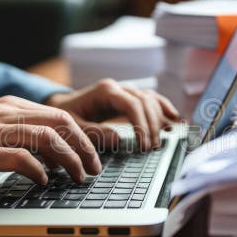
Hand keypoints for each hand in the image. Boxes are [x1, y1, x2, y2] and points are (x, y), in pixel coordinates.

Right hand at [0, 96, 101, 189]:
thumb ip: (15, 133)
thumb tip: (52, 153)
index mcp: (6, 106)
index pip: (59, 114)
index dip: (84, 134)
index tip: (98, 153)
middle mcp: (1, 113)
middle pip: (60, 123)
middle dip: (85, 147)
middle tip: (95, 169)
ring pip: (46, 138)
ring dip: (69, 160)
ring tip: (78, 177)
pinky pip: (18, 158)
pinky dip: (38, 170)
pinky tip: (44, 182)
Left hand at [45, 79, 179, 149]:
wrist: (61, 107)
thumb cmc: (65, 117)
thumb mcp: (72, 127)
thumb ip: (93, 132)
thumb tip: (117, 139)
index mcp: (106, 91)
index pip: (133, 104)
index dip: (142, 125)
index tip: (144, 145)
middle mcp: (119, 88)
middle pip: (145, 102)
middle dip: (152, 125)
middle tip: (153, 148)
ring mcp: (125, 92)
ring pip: (151, 99)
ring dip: (161, 118)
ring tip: (165, 138)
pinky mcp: (129, 99)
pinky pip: (151, 100)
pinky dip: (163, 108)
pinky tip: (174, 119)